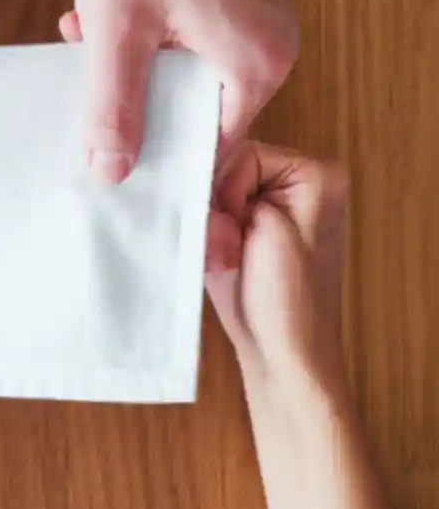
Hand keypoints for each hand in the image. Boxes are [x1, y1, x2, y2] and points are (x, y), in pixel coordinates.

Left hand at [62, 0, 297, 182]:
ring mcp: (254, 18)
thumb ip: (114, 107)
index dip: (157, 158)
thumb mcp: (116, 28)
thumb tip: (112, 173)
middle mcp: (271, 45)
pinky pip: (185, 41)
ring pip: (181, 73)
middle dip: (132, 101)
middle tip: (83, 89)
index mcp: (257, 64)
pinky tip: (99, 16)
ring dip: (127, 64)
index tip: (109, 167)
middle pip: (193, 111)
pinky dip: (140, 36)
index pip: (208, 146)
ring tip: (85, 36)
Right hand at [203, 141, 348, 383]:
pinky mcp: (253, 229)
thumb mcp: (265, 228)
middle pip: (225, 170)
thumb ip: (231, 185)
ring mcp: (274, 207)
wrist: (283, 357)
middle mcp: (300, 183)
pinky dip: (206, 238)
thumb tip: (193, 164)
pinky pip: (212, 215)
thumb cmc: (286, 300)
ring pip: (213, 195)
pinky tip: (220, 262)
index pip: (241, 151)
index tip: (234, 225)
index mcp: (316, 173)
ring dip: (208, 227)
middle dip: (214, 208)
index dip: (224, 188)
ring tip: (225, 260)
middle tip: (228, 248)